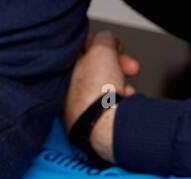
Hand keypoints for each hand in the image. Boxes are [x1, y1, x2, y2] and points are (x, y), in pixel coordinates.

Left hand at [63, 31, 138, 162]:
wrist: (106, 127)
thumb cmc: (97, 93)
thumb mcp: (102, 49)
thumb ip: (103, 39)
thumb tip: (106, 41)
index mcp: (60, 74)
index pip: (82, 52)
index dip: (103, 47)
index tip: (115, 49)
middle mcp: (63, 94)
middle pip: (94, 71)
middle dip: (117, 66)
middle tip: (130, 67)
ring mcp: (74, 111)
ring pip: (102, 89)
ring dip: (120, 84)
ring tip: (127, 89)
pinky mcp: (87, 126)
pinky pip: (105, 107)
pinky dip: (117, 103)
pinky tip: (125, 102)